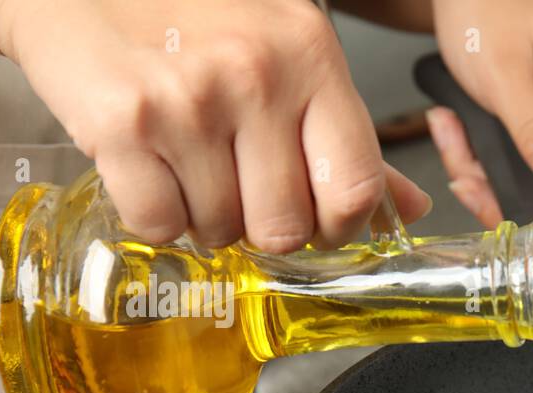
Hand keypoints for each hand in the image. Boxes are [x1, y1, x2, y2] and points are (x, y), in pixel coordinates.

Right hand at [0, 0, 430, 250]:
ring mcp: (189, 102)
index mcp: (311, 58)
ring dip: (204, 216)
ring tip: (188, 162)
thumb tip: (409, 209)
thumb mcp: (288, 53)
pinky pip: (158, 225)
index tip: (317, 220)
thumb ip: (347, 137)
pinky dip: (153, 215)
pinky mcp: (122, 124)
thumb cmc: (191, 14)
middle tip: (239, 188)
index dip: (338, 226)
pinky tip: (150, 167)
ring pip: (220, 231)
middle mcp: (257, 78)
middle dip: (262, 226)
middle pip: (285, 228)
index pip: (355, 188)